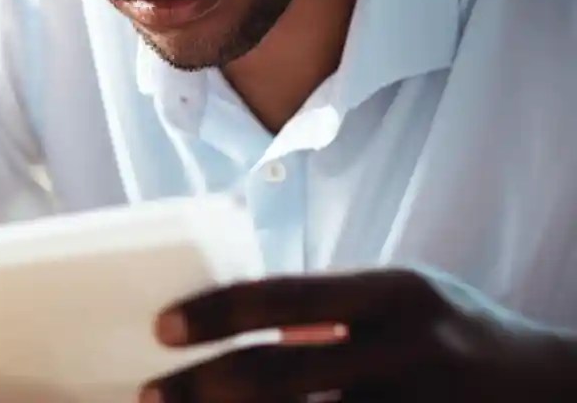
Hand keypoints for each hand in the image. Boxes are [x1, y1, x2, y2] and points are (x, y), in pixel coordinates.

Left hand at [142, 268, 576, 401]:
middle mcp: (407, 349)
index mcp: (392, 293)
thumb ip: (329, 306)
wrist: (554, 387)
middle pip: (282, 376)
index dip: (218, 314)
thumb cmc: (450, 334)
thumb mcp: (399, 300)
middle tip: (150, 394)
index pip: (286, 296)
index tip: (162, 328)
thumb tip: (227, 312)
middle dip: (203, 389)